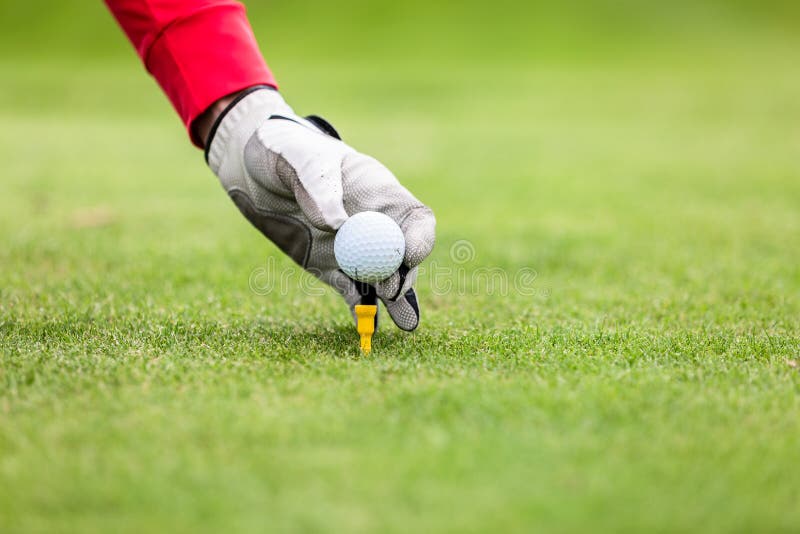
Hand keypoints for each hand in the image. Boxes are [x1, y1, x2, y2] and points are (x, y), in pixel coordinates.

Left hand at [205, 87, 435, 329]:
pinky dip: (362, 309)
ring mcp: (354, 249)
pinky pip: (352, 291)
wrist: (249, 168)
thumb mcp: (296, 157)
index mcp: (378, 191)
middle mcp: (374, 224)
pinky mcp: (332, 268)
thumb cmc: (281, 150)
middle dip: (406, 276)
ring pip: (383, 278)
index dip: (419, 238)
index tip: (409, 256)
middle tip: (392, 292)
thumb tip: (337, 225)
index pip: (414, 219)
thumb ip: (317, 186)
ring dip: (394, 299)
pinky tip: (370, 327)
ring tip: (406, 323)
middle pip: (402, 255)